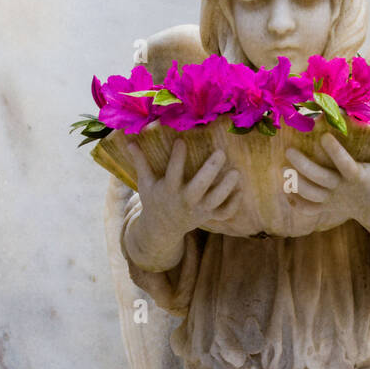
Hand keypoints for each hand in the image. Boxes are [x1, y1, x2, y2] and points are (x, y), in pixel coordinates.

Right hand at [126, 138, 244, 258]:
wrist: (163, 228)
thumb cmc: (155, 200)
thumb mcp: (145, 183)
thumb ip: (140, 162)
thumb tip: (129, 141)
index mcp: (169, 191)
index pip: (173, 173)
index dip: (177, 157)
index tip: (181, 140)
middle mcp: (186, 201)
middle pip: (199, 187)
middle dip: (210, 171)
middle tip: (220, 152)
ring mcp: (199, 210)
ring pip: (216, 201)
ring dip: (227, 187)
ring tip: (236, 171)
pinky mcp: (209, 217)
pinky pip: (224, 213)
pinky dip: (234, 204)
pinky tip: (240, 189)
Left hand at [283, 128, 369, 233]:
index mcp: (357, 177)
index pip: (344, 163)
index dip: (335, 151)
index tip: (324, 136)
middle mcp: (342, 188)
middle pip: (320, 179)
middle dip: (303, 165)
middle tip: (289, 151)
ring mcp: (332, 200)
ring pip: (310, 195)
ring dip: (295, 183)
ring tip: (283, 170)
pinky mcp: (326, 208)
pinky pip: (308, 209)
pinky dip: (296, 203)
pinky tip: (286, 189)